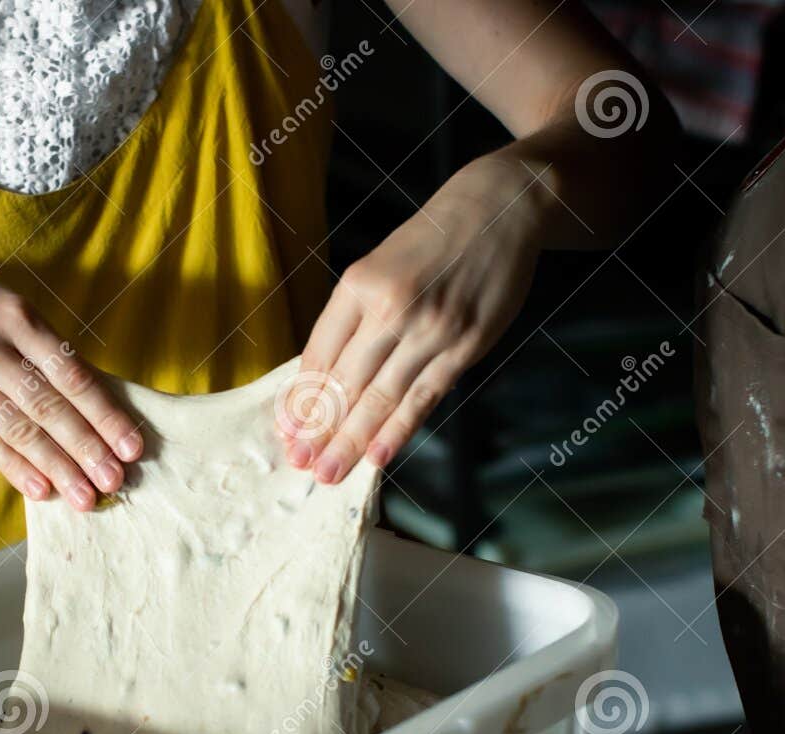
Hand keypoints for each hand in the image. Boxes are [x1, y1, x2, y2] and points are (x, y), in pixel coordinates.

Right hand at [0, 250, 142, 509]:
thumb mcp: (11, 308)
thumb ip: (48, 349)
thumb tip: (98, 400)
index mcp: (17, 317)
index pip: (71, 375)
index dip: (104, 413)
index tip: (131, 445)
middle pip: (48, 407)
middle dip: (86, 449)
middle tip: (115, 481)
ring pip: (19, 430)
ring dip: (57, 468)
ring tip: (85, 497)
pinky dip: (15, 466)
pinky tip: (41, 488)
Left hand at [287, 158, 541, 480]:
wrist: (497, 210)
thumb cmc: (430, 242)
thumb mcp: (377, 265)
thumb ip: (352, 317)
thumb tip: (323, 377)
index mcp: (359, 285)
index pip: (319, 355)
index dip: (301, 398)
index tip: (287, 430)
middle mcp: (391, 308)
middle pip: (345, 383)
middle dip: (319, 431)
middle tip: (301, 463)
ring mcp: (430, 330)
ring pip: (382, 398)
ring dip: (352, 442)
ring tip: (329, 472)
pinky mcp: (464, 347)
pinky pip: (423, 398)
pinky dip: (398, 431)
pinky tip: (377, 456)